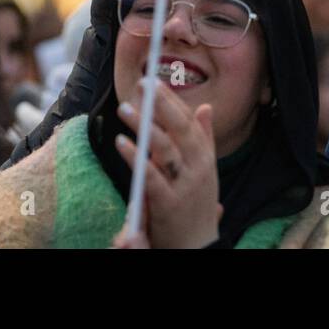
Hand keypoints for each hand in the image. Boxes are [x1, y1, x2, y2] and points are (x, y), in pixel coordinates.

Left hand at [115, 80, 221, 247]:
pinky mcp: (168, 206)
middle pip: (180, 130)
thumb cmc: (196, 206)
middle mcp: (199, 169)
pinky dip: (136, 158)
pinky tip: (122, 142)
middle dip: (161, 104)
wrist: (197, 248)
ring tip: (125, 108)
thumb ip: (204, 140)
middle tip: (142, 83)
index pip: (189, 122)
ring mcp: (184, 187)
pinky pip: (151, 178)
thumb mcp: (205, 171)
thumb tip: (206, 108)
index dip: (171, 100)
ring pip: (165, 149)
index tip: (154, 80)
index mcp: (205, 158)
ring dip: (144, 126)